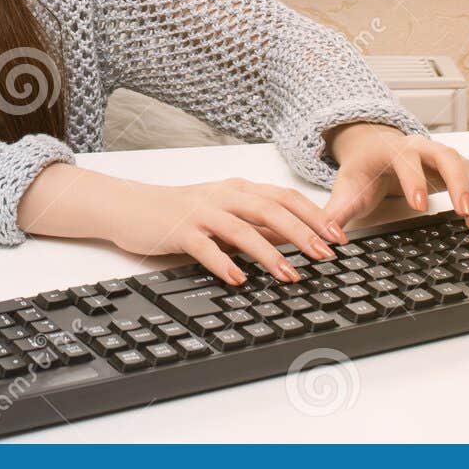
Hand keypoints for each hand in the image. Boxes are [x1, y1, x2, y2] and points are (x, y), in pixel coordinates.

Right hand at [105, 176, 346, 286]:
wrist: (130, 207)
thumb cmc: (180, 212)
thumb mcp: (223, 212)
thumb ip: (256, 223)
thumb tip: (296, 239)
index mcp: (239, 190)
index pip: (284, 197)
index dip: (314, 215)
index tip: (338, 236)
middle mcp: (224, 196)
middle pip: (270, 209)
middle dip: (302, 233)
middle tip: (325, 255)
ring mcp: (201, 212)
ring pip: (242, 228)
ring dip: (269, 252)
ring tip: (290, 275)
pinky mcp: (180, 231)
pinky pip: (205, 247)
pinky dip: (224, 263)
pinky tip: (238, 279)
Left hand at [322, 122, 468, 235]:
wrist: (374, 149)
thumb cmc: (362, 170)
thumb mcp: (346, 188)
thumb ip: (336, 212)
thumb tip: (326, 238)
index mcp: (391, 150)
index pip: (406, 159)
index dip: (414, 180)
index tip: (420, 206)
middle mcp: (420, 147)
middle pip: (446, 157)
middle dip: (458, 184)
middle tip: (464, 212)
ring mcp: (439, 155)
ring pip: (465, 165)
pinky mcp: (453, 166)